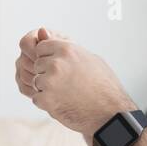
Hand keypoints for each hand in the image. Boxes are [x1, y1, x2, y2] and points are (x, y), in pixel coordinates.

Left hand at [15, 27, 135, 134]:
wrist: (110, 113)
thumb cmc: (104, 86)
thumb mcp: (90, 59)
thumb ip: (66, 48)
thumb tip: (43, 32)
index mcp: (66, 49)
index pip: (41, 47)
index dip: (49, 58)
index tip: (60, 68)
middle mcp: (56, 63)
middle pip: (37, 64)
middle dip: (47, 74)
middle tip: (66, 84)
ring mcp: (50, 81)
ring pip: (36, 81)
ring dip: (46, 89)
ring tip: (67, 94)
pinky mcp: (46, 99)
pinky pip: (37, 98)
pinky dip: (47, 103)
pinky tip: (63, 103)